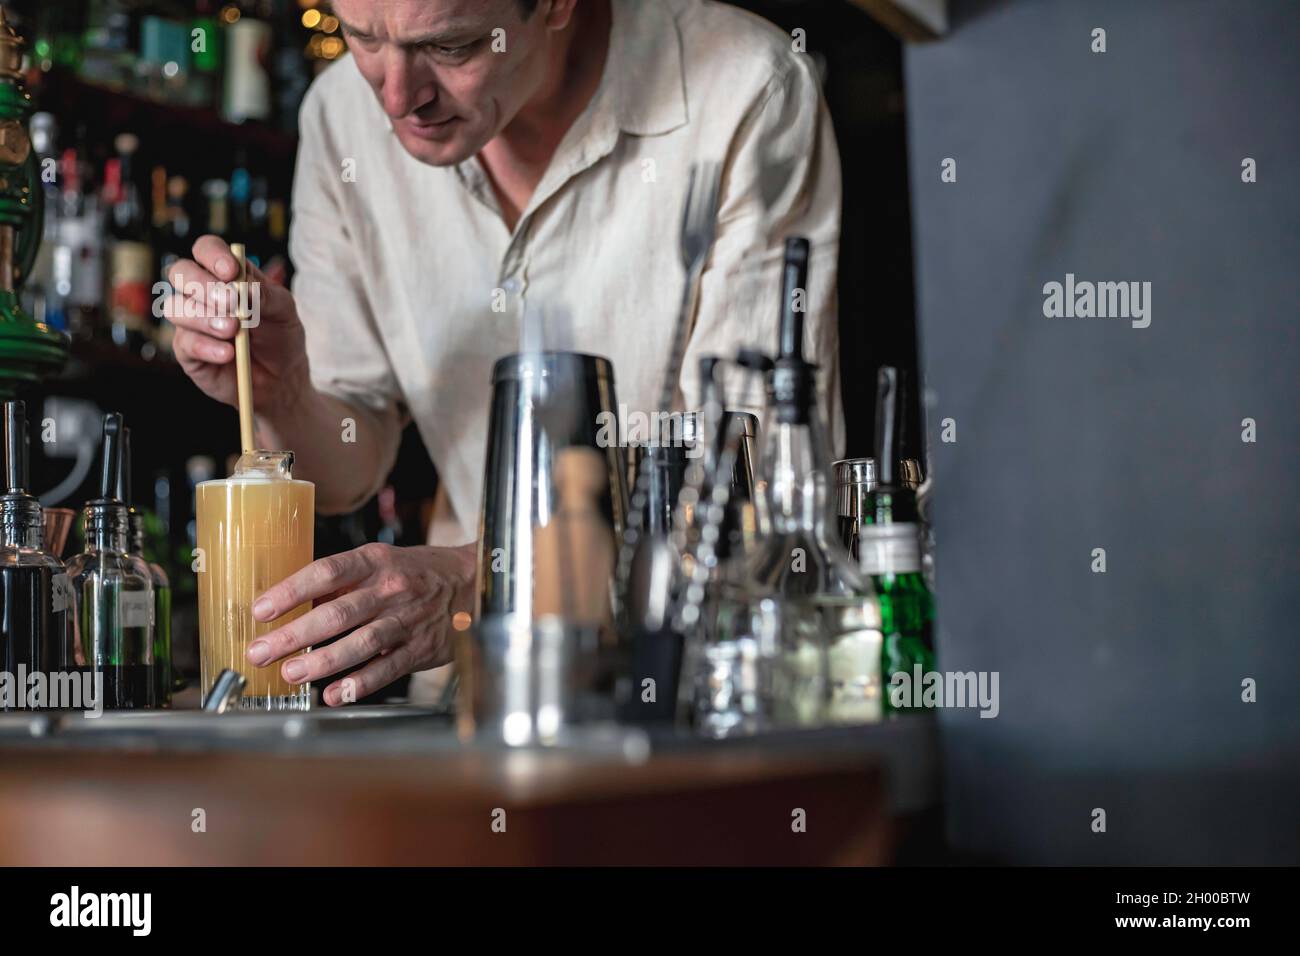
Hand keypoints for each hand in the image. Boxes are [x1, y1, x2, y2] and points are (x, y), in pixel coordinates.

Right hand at [167, 235, 310, 416]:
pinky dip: (207, 346)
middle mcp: (201, 293)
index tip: (231, 271)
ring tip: (234, 330)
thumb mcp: (284, 312)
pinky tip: (228, 353)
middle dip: (204, 285)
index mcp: (225, 274)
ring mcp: (191, 321)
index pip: (205, 249)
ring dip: (205, 317)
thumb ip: (266, 296)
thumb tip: (244, 286)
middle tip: (231, 302)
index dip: (213, 254)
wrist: (281, 378)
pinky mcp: (188, 351)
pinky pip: (185, 343)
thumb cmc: (280, 336)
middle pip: (180, 273)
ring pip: (176, 308)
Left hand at [245, 542, 477, 705]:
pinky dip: (359, 684)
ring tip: (291, 673)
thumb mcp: (382, 562)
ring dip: (322, 661)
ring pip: (360, 643)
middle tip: (259, 651)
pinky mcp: (421, 648)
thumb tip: (293, 606)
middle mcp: (391, 589)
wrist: (475, 582)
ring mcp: (407, 620)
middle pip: (337, 613)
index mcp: (375, 561)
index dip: (291, 591)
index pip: (326, 572)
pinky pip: (387, 669)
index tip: (261, 609)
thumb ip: (343, 583)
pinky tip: (333, 695)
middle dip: (293, 635)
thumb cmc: (418, 572)